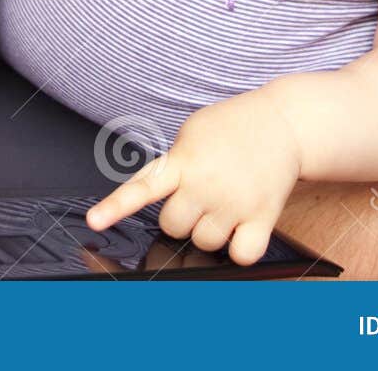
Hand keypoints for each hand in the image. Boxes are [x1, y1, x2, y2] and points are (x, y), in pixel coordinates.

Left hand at [85, 90, 303, 265]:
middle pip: (173, 227)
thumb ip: (172, 164)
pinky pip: (241, 255)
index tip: (94, 222)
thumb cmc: (232, 126)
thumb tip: (159, 193)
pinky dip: (239, 248)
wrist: (282, 122)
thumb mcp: (191, 132)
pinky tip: (242, 226)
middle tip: (198, 194)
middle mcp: (206, 185)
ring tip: (223, 202)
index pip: (141, 188)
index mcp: (183, 162)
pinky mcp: (263, 218)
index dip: (114, 207)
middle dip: (181, 216)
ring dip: (210, 230)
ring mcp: (234, 204)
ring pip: (204, 243)